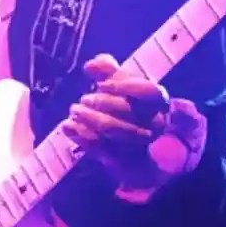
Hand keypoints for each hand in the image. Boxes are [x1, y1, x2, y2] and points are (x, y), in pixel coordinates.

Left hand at [63, 53, 170, 176]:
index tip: (102, 84)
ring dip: (88, 119)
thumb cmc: (128, 106)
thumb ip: (107, 70)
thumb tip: (90, 65)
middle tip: (83, 99)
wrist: (134, 146)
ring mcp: (140, 144)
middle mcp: (155, 123)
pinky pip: (101, 148)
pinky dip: (82, 136)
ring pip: (114, 131)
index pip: (150, 92)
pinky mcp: (123, 161)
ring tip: (73, 111)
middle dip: (101, 103)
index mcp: (158, 102)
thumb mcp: (121, 85)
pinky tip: (67, 127)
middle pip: (128, 112)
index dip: (125, 87)